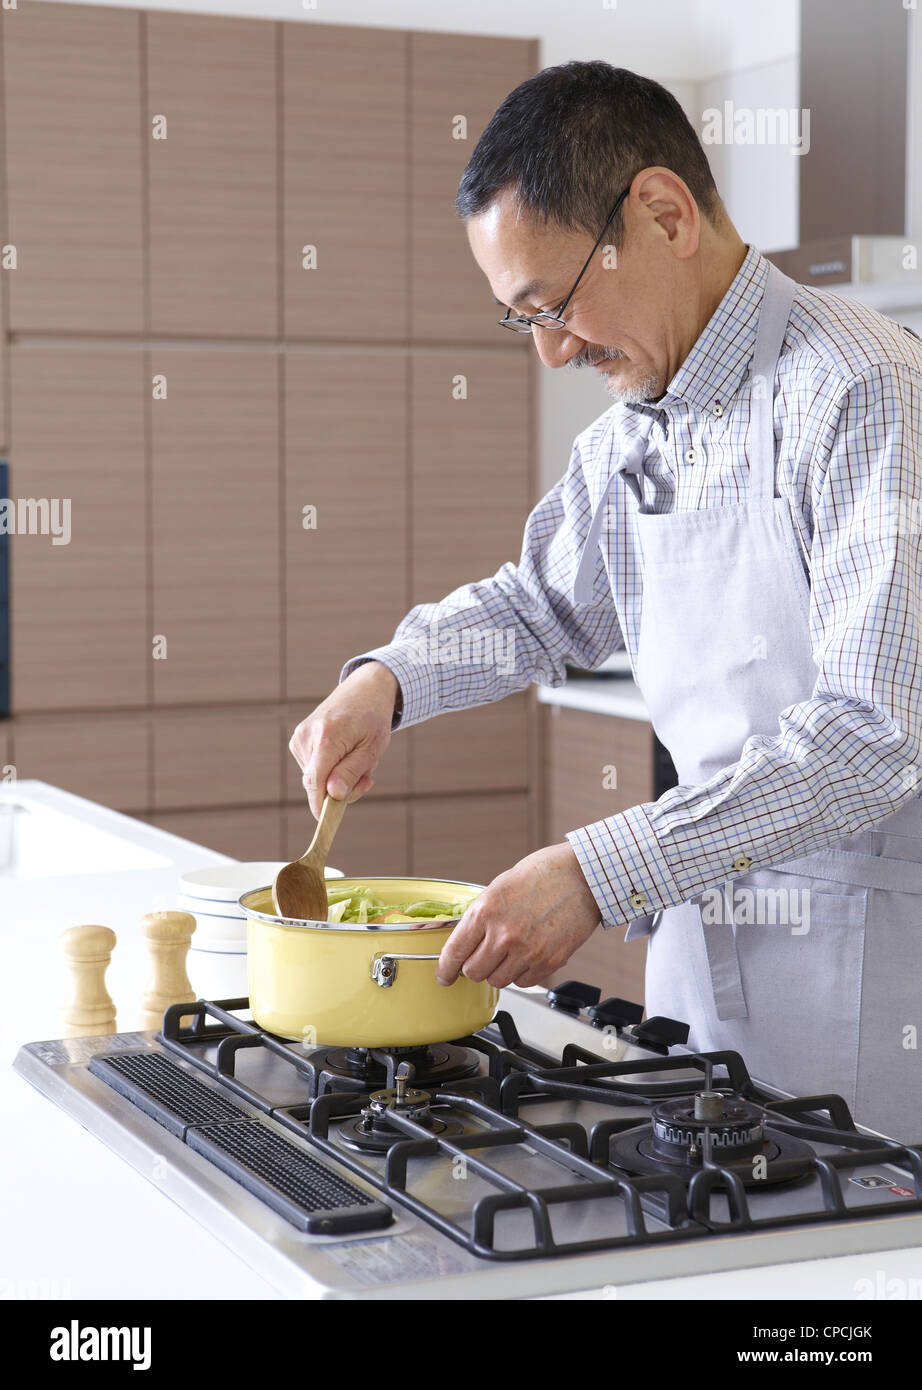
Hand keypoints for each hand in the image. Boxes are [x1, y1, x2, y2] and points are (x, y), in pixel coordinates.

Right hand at [289, 662, 399, 818]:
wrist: (363, 690)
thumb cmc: (372, 719)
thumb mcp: (373, 748)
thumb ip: (352, 771)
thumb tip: (333, 795)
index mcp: (327, 736)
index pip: (315, 779)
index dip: (319, 804)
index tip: (325, 821)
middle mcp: (307, 736)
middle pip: (316, 782)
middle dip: (340, 789)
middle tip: (367, 779)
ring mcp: (300, 738)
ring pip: (314, 778)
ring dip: (337, 778)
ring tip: (356, 758)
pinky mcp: (298, 740)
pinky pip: (313, 769)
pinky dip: (329, 769)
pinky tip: (343, 753)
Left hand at [437, 842, 603, 988]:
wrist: (584, 875)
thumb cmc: (544, 874)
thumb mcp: (499, 887)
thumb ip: (481, 916)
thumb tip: (466, 941)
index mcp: (485, 911)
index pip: (454, 952)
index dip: (445, 969)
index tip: (444, 976)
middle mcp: (504, 934)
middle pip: (473, 973)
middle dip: (474, 967)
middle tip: (482, 957)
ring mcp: (527, 951)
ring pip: (497, 981)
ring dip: (499, 971)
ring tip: (510, 951)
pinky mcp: (549, 962)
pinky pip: (523, 981)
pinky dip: (522, 973)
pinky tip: (528, 953)